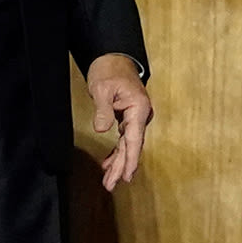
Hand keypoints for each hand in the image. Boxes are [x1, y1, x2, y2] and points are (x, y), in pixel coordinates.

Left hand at [86, 53, 151, 191]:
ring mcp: (135, 117)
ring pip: (128, 145)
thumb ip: (103, 110)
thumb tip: (102, 129)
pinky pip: (124, 139)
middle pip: (132, 146)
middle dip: (121, 166)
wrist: (113, 58)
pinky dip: (116, 151)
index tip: (126, 176)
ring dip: (118, 162)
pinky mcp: (128, 117)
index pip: (134, 139)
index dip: (130, 159)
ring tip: (108, 180)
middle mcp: (140, 115)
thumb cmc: (109, 70)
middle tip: (111, 184)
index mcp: (138, 108)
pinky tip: (108, 163)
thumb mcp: (102, 89)